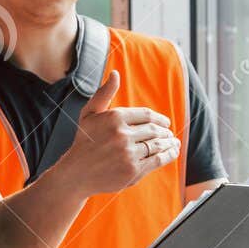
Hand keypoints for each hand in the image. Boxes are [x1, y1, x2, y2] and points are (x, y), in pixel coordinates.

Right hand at [56, 70, 179, 194]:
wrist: (76, 173)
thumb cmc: (84, 141)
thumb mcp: (89, 114)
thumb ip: (104, 93)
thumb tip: (115, 73)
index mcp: (114, 117)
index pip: (147, 115)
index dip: (160, 119)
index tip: (166, 123)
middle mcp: (122, 134)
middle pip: (154, 130)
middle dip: (165, 132)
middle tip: (169, 134)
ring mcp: (128, 153)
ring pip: (157, 144)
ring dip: (169, 143)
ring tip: (173, 143)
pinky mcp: (133, 170)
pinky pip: (157, 159)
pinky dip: (169, 155)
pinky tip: (172, 152)